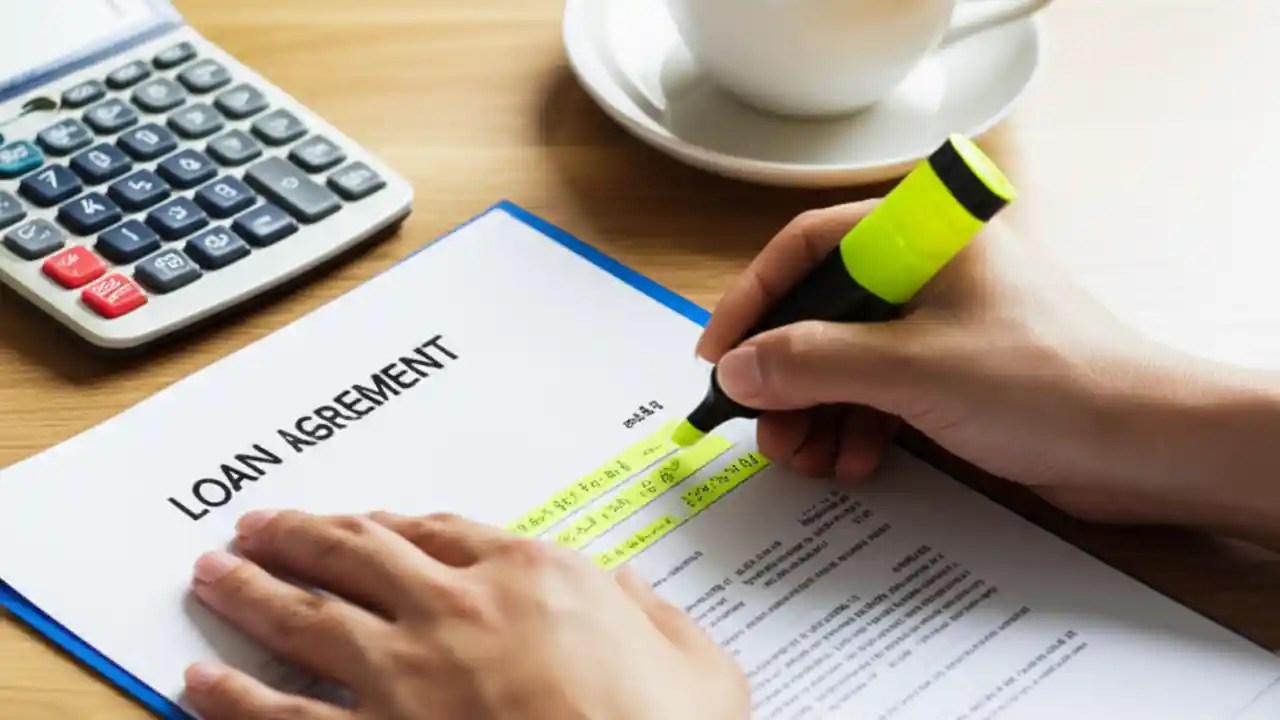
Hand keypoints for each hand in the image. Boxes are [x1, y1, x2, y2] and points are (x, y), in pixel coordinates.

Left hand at [183, 511, 748, 719]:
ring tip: (213, 571)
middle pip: (358, 555)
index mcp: (534, 576)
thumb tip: (633, 588)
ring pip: (307, 617)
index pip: (444, 530)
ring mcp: (408, 677)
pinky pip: (285, 715)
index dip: (393, 523)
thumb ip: (656, 615)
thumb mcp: (698, 666)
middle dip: (300, 535)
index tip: (366, 522)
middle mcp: (458, 611)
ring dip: (250, 591)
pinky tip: (200, 680)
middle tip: (259, 524)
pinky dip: (233, 696)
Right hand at [698, 202, 1279, 543]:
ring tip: (803, 457)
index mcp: (923, 233)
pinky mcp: (954, 372)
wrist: (1144, 446)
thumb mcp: (910, 367)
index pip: (808, 247)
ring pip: (845, 358)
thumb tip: (737, 369)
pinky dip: (856, 425)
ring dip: (815, 410)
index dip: (753, 299)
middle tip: (761, 426)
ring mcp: (941, 322)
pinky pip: (880, 391)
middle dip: (785, 375)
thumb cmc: (1046, 381)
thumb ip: (811, 362)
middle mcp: (929, 269)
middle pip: (821, 311)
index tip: (718, 355)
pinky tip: (853, 461)